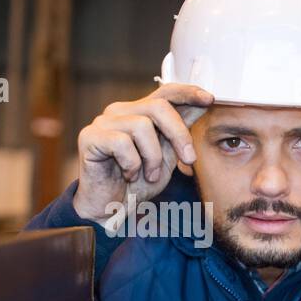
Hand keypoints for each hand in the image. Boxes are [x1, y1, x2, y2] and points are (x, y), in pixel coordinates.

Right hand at [72, 84, 212, 220]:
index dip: (188, 92)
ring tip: (148, 174)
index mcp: (140, 113)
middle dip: (180, 135)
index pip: (165, 93)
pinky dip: (132, 165)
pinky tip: (128, 175)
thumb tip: (204, 104)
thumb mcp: (168, 155)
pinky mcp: (90, 136)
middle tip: (188, 160)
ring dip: (153, 158)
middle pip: (159, 107)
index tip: (210, 99)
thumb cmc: (137, 182)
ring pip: (142, 126)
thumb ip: (180, 131)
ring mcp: (103, 122)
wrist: (110, 208)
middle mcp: (120, 112)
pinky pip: (122, 143)